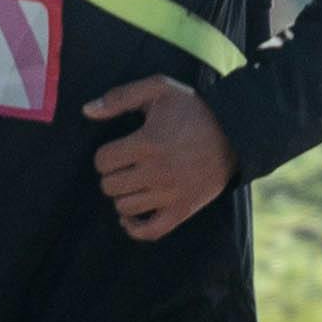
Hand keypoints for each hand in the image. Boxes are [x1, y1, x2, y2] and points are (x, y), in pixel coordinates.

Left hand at [83, 77, 233, 239]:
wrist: (235, 134)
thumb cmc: (194, 110)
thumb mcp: (159, 89)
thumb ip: (119, 97)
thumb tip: (87, 111)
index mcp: (148, 143)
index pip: (103, 161)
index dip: (105, 155)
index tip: (117, 150)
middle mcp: (157, 172)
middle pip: (110, 186)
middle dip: (112, 175)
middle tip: (126, 166)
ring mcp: (170, 195)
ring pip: (124, 207)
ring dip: (123, 195)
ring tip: (134, 182)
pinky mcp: (182, 210)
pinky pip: (149, 232)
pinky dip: (134, 227)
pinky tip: (130, 215)